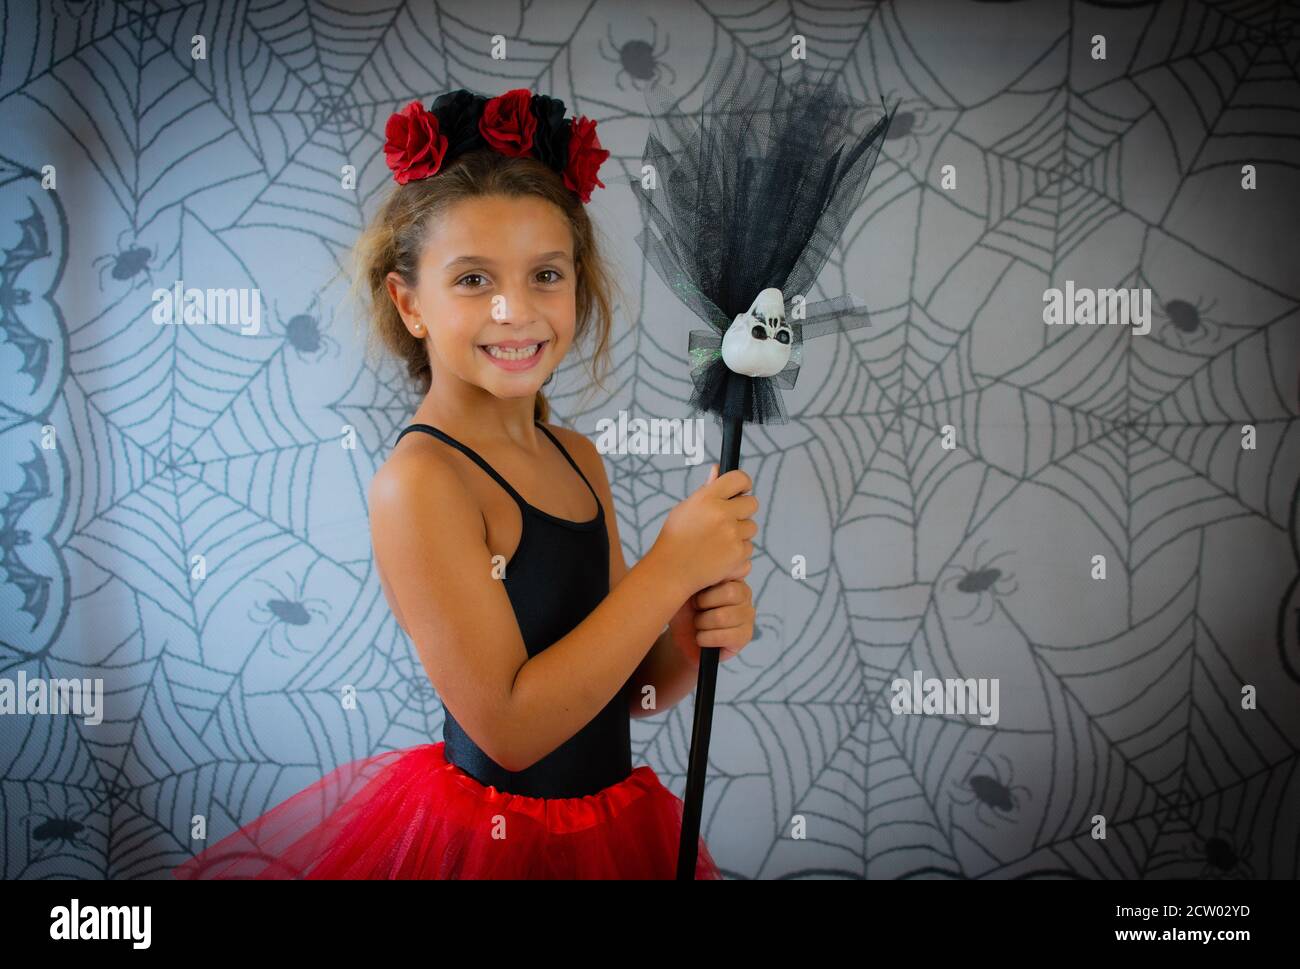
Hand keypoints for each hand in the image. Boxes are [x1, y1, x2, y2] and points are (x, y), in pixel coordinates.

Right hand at [650, 462, 757, 595]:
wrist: (670, 571)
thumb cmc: (675, 538)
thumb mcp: (686, 508)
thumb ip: (706, 490)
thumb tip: (717, 469)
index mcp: (707, 498)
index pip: (739, 478)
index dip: (743, 483)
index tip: (742, 489)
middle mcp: (722, 514)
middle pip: (752, 503)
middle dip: (743, 511)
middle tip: (728, 521)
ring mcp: (732, 535)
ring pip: (751, 527)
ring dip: (740, 534)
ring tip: (718, 542)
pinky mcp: (738, 554)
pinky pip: (748, 548)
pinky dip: (738, 553)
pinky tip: (720, 556)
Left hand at [668, 578, 755, 666]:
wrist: (682, 636)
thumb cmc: (685, 608)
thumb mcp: (685, 587)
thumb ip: (697, 575)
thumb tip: (706, 571)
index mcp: (730, 575)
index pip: (727, 573)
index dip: (704, 588)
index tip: (693, 596)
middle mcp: (744, 593)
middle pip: (729, 594)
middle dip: (702, 605)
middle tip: (695, 610)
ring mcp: (748, 614)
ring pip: (722, 617)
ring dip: (702, 623)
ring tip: (698, 624)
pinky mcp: (745, 635)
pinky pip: (725, 636)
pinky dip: (706, 639)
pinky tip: (702, 637)